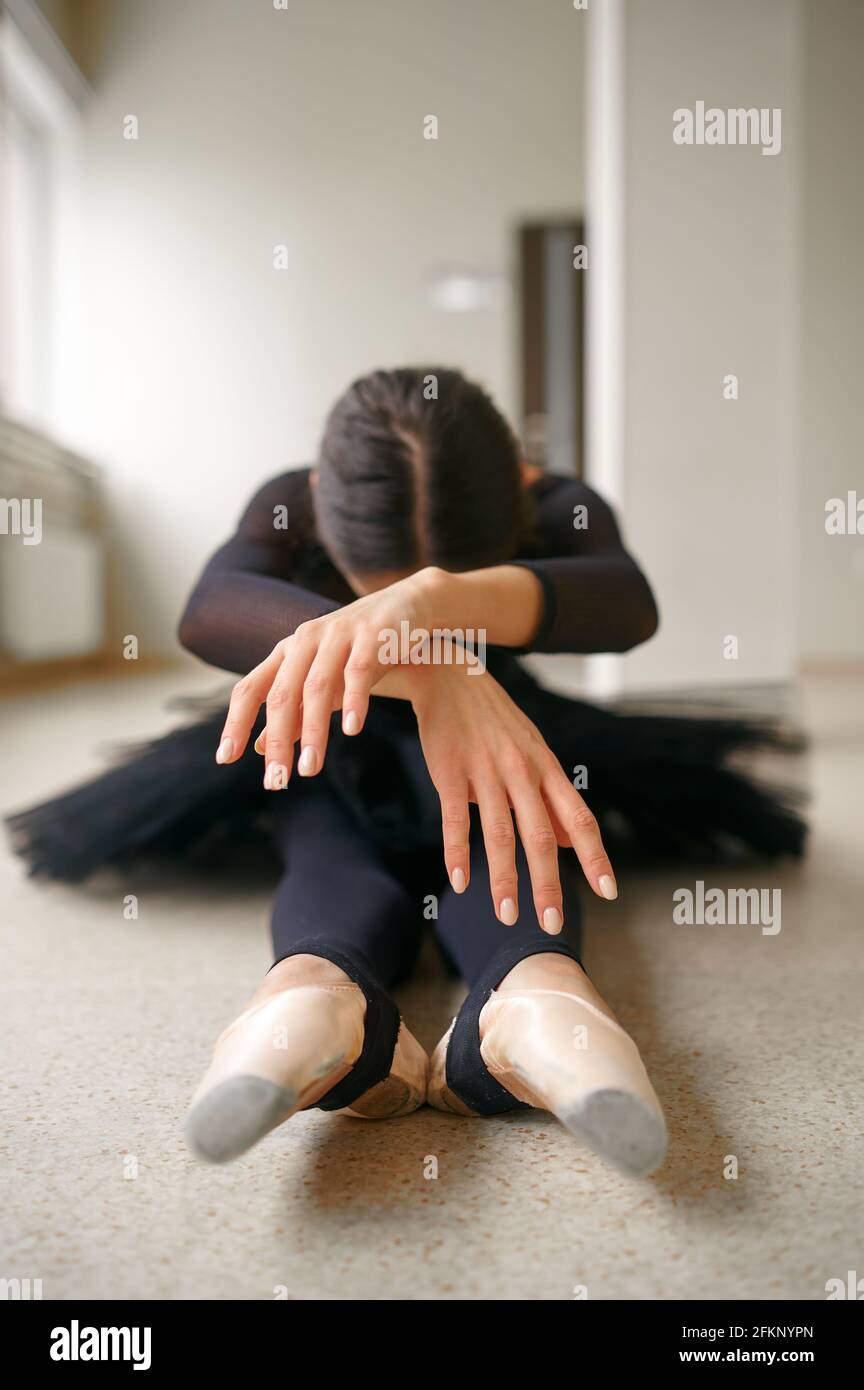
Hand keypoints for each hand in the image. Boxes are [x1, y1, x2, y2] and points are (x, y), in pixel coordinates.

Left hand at [214, 569, 440, 785]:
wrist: (409, 607)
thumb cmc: (359, 649)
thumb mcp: (323, 679)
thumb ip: (294, 711)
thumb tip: (260, 749)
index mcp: (287, 653)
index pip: (250, 689)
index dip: (235, 722)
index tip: (225, 759)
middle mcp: (305, 641)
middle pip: (281, 695)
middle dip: (277, 740)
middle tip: (277, 781)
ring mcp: (338, 635)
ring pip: (317, 687)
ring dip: (312, 731)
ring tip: (310, 768)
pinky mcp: (372, 635)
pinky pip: (358, 671)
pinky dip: (354, 701)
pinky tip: (352, 730)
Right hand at [410, 662, 617, 930]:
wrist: (449, 675)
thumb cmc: (494, 721)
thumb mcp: (532, 752)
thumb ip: (550, 797)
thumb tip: (569, 841)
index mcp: (546, 767)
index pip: (578, 817)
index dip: (594, 856)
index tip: (608, 892)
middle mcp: (521, 771)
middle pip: (540, 836)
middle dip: (548, 883)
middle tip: (552, 924)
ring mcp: (485, 771)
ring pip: (499, 833)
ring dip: (505, 879)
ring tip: (508, 916)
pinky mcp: (449, 771)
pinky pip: (455, 819)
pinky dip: (457, 853)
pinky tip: (461, 883)